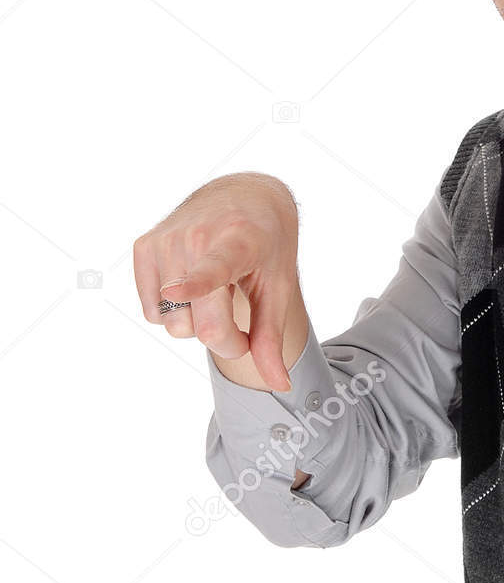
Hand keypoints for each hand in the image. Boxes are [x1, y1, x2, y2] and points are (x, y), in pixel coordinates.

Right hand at [133, 174, 299, 390]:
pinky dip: (172, 311)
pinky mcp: (143, 245)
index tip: (179, 289)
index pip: (214, 269)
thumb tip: (280, 386)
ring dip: (196, 324)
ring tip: (214, 294)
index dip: (195, 284)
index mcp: (238, 243)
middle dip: (224, 339)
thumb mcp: (277, 287)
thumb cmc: (266, 246)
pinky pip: (152, 310)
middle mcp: (197, 237)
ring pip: (172, 324)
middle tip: (241, 316)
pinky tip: (189, 286)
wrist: (246, 195)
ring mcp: (165, 240)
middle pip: (200, 325)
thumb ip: (271, 338)